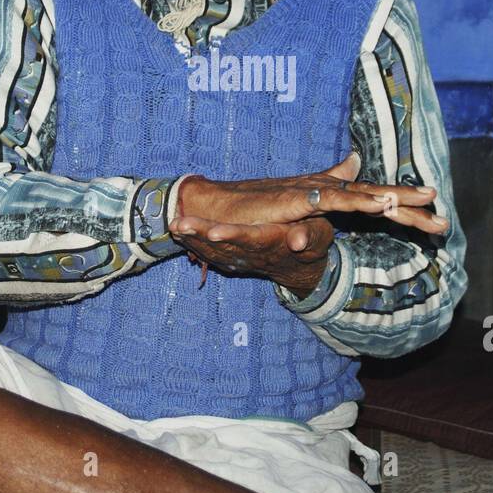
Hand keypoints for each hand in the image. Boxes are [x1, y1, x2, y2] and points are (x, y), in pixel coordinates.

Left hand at [170, 215, 334, 297]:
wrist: (302, 267)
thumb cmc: (313, 242)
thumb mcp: (320, 237)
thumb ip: (309, 237)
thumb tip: (297, 240)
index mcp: (274, 242)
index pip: (251, 238)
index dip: (233, 236)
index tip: (214, 232)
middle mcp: (253, 253)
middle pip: (224, 244)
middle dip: (200, 235)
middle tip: (178, 225)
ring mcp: (241, 259)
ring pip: (212, 250)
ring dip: (191, 239)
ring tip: (172, 226)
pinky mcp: (233, 260)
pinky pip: (209, 254)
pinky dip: (193, 244)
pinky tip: (177, 233)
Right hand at [177, 152, 448, 233]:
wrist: (219, 205)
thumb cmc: (255, 205)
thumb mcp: (301, 199)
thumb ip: (331, 180)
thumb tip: (355, 162)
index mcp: (330, 193)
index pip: (375, 199)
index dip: (405, 205)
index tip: (436, 211)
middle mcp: (327, 188)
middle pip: (378, 197)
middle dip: (412, 208)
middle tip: (445, 221)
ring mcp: (314, 192)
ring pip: (363, 195)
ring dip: (395, 199)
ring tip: (426, 201)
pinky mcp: (299, 199)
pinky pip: (334, 200)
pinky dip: (358, 200)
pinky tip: (379, 203)